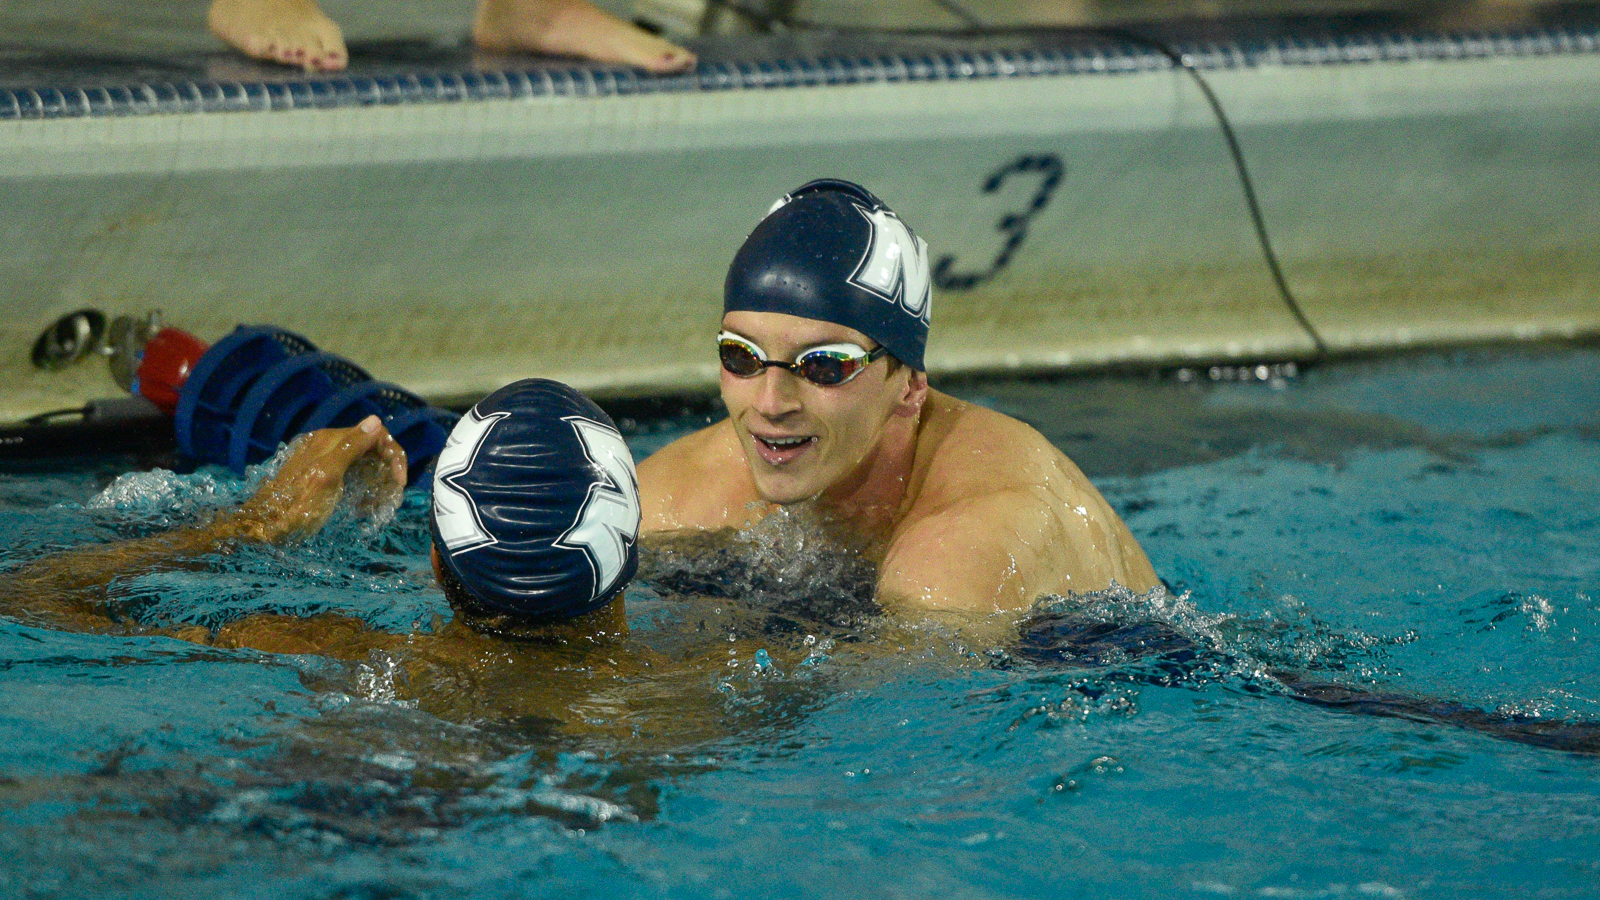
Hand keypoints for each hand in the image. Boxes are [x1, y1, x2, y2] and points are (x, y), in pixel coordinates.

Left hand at [223, 415, 407, 543]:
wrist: (262, 526)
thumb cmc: (296, 505)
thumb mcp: (328, 476)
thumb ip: (351, 447)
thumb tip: (375, 421)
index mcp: (329, 440)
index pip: (375, 434)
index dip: (393, 454)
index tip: (399, 481)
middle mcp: (327, 444)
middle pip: (371, 447)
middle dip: (387, 469)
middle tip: (392, 496)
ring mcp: (322, 459)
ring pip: (363, 462)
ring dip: (376, 481)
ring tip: (377, 506)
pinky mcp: (320, 474)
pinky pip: (350, 474)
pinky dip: (362, 488)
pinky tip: (361, 507)